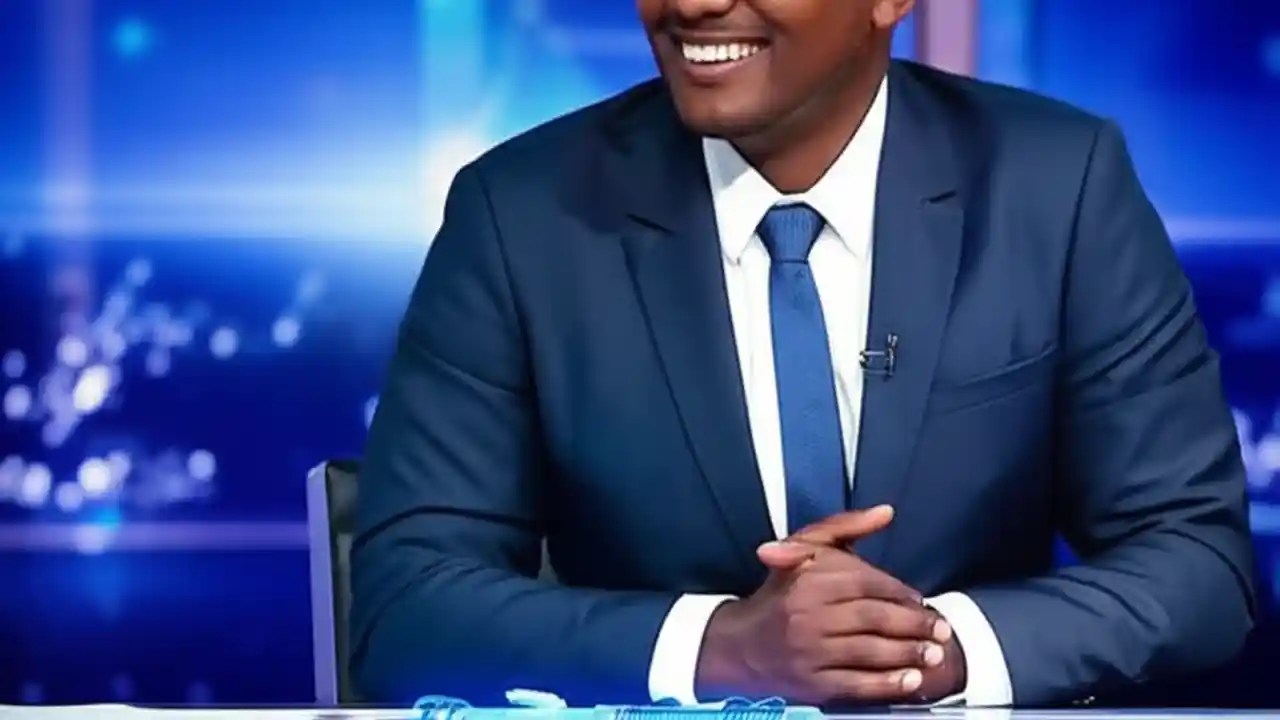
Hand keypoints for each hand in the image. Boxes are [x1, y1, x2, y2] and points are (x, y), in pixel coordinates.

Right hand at [765, 508, 967, 703]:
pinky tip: (910, 680)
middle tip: (941, 629)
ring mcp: (809, 651)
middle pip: (874, 618)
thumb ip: (846, 527)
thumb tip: (886, 512)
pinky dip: (887, 684)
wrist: (741, 644)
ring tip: (934, 654)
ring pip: (870, 651)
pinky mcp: (811, 683)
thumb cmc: (781, 594)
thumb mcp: (805, 549)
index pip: (866, 583)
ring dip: (908, 654)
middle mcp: (807, 615)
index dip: (900, 592)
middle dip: (914, 625)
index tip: (921, 600)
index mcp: (809, 579)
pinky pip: (857, 684)